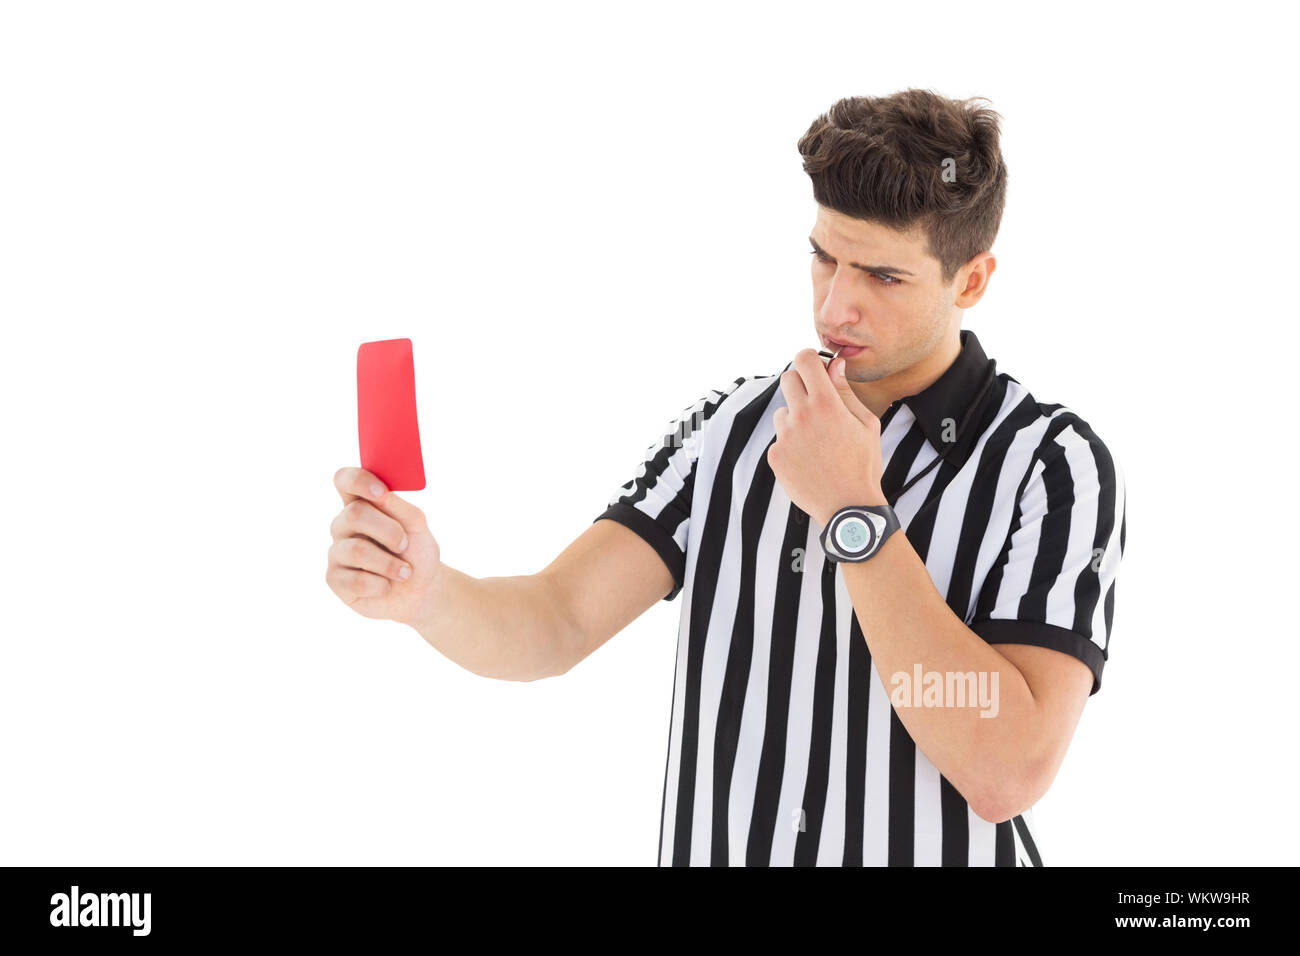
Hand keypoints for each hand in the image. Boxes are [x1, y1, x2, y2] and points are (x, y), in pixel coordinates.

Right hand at [325, 467, 442, 626]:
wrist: (422, 591)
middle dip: (389, 531)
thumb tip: (382, 492)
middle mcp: (343, 525)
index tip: (382, 493)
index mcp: (362, 503)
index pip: (345, 480)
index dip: (359, 481)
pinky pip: (356, 580)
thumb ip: (399, 507)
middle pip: (354, 514)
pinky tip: (387, 586)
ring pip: (357, 550)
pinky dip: (381, 585)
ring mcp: (336, 552)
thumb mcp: (417, 526)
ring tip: (405, 572)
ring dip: (390, 564)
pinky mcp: (334, 579)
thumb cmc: (417, 553)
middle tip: (405, 545)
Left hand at [767, 349, 886, 525]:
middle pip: (788, 380)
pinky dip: (790, 445)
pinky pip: (779, 439)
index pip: (804, 360)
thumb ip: (846, 391)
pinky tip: (809, 460)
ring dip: (795, 419)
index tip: (815, 367)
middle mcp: (801, 416)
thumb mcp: (866, 424)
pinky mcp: (775, 456)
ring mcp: (784, 437)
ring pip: (782, 412)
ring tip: (817, 442)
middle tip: (816, 402)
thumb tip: (834, 364)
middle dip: (801, 384)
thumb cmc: (863, 465)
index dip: (809, 359)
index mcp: (826, 404)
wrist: (848, 507)